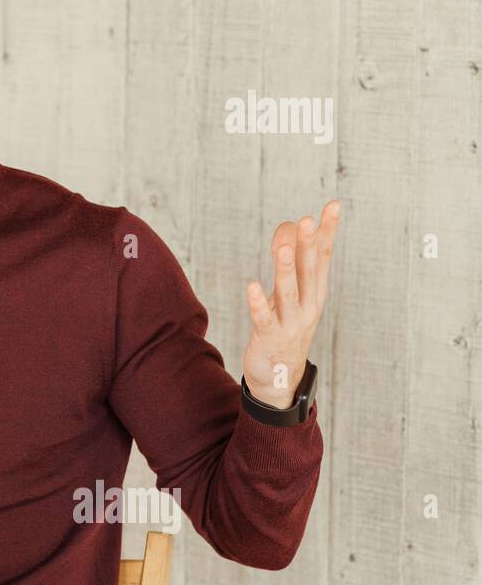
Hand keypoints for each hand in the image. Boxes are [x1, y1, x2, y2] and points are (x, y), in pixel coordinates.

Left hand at [242, 200, 340, 408]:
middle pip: (308, 270)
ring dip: (285, 268)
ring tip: (282, 245)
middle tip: (307, 219)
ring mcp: (290, 322)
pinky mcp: (269, 336)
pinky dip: (258, 302)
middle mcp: (307, 305)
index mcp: (315, 292)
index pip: (323, 256)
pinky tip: (251, 286)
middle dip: (308, 244)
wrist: (280, 378)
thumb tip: (288, 229)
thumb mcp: (292, 294)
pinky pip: (264, 318)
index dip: (327, 231)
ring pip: (288, 291)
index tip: (333, 206)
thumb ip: (291, 263)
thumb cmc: (285, 328)